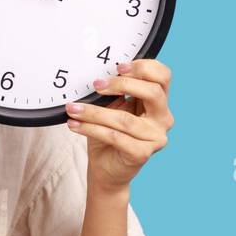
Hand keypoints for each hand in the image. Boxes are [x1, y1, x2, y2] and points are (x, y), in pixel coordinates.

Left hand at [64, 58, 173, 192]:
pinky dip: (91, 129)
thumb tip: (100, 77)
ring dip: (94, 112)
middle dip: (121, 85)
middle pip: (153, 92)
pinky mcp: (143, 153)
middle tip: (96, 85)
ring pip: (125, 119)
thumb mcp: (112, 107)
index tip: (118, 67)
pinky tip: (75, 124)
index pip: (163, 76)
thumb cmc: (109, 134)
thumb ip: (115, 92)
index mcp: (158, 102)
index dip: (144, 68)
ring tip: (73, 109)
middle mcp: (163, 118)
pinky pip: (115, 137)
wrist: (106, 168)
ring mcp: (156, 137)